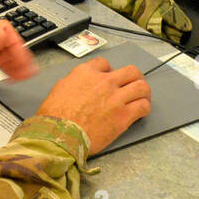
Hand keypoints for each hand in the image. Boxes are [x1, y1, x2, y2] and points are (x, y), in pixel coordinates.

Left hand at [0, 20, 37, 94]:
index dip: (16, 45)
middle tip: (27, 71)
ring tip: (22, 75)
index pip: (3, 30)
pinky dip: (1, 64)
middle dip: (17, 54)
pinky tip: (8, 73)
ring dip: (12, 61)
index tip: (23, 60)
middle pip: (3, 40)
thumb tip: (2, 35)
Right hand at [36, 58, 150, 154]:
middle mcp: (104, 82)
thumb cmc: (55, 115)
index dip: (109, 70)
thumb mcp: (61, 87)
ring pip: (141, 86)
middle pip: (130, 71)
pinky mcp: (123, 116)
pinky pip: (142, 107)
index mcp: (86, 73)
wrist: (60, 134)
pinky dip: (144, 108)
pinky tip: (141, 111)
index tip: (110, 78)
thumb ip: (76, 81)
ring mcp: (116, 98)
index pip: (105, 63)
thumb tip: (83, 84)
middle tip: (134, 84)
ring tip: (142, 97)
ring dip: (143, 91)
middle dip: (134, 77)